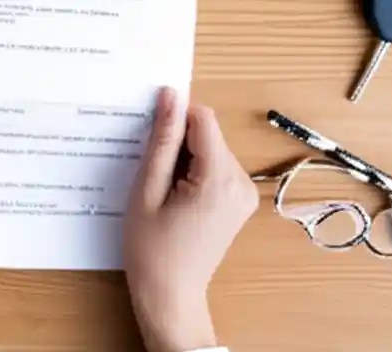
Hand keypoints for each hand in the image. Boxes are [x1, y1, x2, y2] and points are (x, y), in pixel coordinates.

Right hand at [123, 88, 257, 351]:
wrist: (170, 295)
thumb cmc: (151, 249)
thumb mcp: (147, 189)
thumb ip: (162, 140)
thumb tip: (170, 96)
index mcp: (219, 179)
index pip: (203, 119)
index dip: (174, 117)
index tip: (149, 133)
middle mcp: (241, 182)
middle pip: (208, 135)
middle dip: (177, 142)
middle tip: (151, 173)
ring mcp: (244, 193)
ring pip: (210, 150)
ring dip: (184, 158)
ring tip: (162, 190)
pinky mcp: (239, 201)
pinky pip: (216, 168)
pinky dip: (193, 172)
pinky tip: (174, 196)